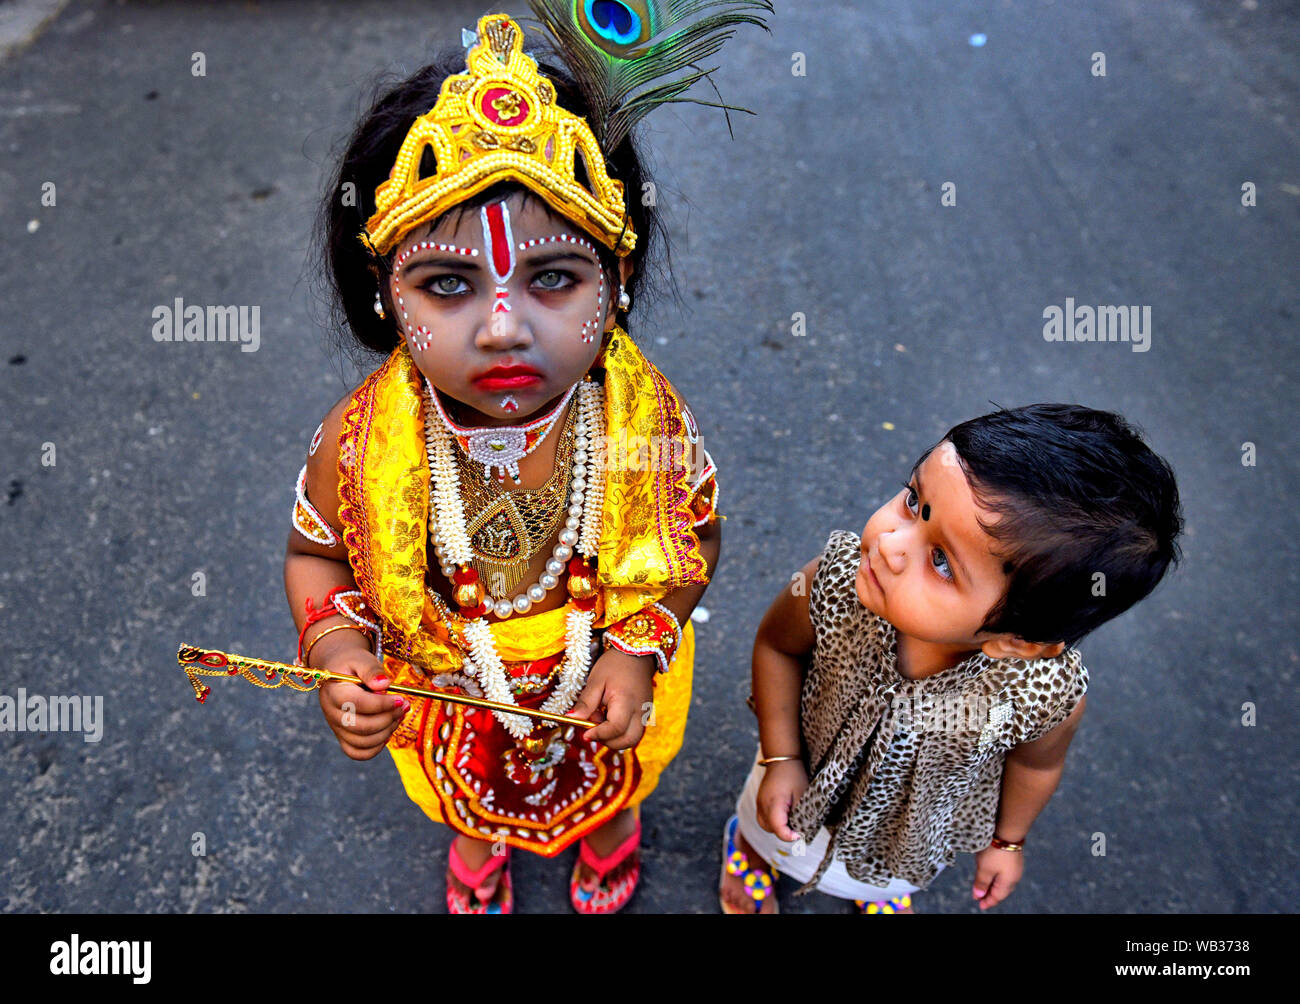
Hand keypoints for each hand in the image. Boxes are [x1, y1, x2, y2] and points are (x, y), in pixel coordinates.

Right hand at [316, 645, 408, 760]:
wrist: (339, 670)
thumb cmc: (353, 664)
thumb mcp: (362, 659)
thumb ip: (372, 670)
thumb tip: (385, 685)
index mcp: (334, 692)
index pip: (358, 704)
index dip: (383, 704)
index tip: (401, 698)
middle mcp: (332, 714)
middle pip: (361, 727)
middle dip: (388, 718)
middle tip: (404, 706)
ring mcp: (337, 728)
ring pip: (362, 742)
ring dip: (387, 731)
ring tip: (398, 715)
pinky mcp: (343, 737)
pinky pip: (358, 753)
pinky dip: (376, 747)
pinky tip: (388, 730)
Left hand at [569, 648, 655, 750]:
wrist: (636, 654)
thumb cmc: (615, 664)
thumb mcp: (596, 680)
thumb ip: (585, 703)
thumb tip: (571, 718)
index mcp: (627, 701)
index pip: (615, 728)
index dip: (599, 734)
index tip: (585, 734)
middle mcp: (640, 711)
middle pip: (628, 740)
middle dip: (608, 741)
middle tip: (593, 728)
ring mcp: (645, 714)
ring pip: (632, 738)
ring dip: (615, 737)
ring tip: (601, 719)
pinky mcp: (644, 714)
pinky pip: (633, 730)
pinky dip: (620, 731)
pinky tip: (609, 716)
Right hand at [755, 759, 807, 842]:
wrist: (781, 760)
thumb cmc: (794, 775)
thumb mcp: (802, 794)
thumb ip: (801, 813)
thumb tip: (801, 829)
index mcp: (774, 802)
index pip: (778, 828)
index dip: (789, 836)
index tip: (799, 835)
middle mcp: (763, 805)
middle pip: (771, 829)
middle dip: (784, 832)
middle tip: (797, 827)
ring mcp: (759, 803)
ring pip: (766, 826)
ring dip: (778, 828)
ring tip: (790, 821)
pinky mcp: (759, 802)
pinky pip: (763, 819)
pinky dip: (772, 822)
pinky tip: (783, 816)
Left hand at [971, 846, 1024, 909]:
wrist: (1007, 830)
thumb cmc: (995, 851)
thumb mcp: (985, 869)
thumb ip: (981, 883)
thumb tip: (979, 895)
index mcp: (1008, 882)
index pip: (997, 897)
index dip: (988, 901)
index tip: (980, 905)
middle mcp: (1014, 876)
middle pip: (1001, 890)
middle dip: (990, 894)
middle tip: (979, 897)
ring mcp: (1014, 867)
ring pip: (1002, 880)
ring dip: (992, 884)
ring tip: (983, 886)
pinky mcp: (1012, 858)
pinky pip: (1004, 872)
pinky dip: (995, 875)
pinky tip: (990, 872)